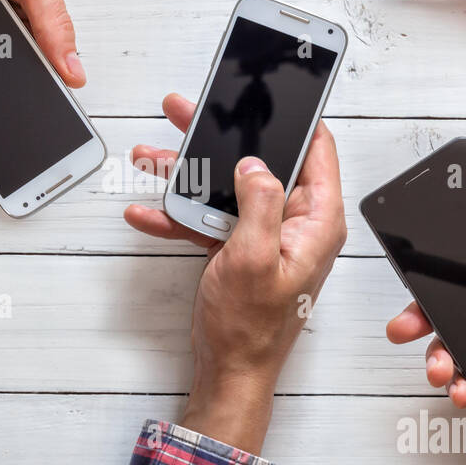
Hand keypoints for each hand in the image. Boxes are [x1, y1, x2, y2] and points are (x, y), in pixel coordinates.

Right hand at [124, 94, 346, 453]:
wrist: (230, 371)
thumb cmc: (250, 327)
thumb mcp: (254, 257)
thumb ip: (259, 203)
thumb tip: (256, 163)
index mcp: (316, 221)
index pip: (317, 151)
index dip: (296, 118)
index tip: (269, 93)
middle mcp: (296, 223)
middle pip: (262, 162)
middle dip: (221, 138)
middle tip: (188, 112)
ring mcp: (267, 235)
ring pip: (229, 187)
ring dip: (189, 174)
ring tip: (152, 156)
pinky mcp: (241, 248)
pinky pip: (211, 218)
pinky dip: (180, 213)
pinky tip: (148, 210)